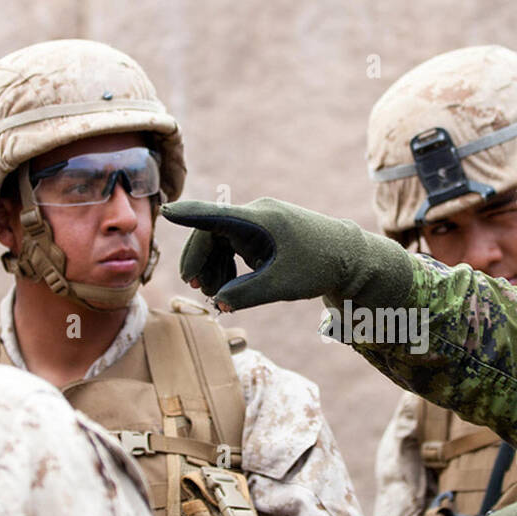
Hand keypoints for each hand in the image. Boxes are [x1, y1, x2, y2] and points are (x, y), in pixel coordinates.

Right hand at [161, 197, 413, 311]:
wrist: (349, 258)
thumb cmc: (318, 267)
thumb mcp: (282, 286)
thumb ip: (247, 295)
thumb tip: (219, 303)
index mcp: (260, 219)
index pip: (216, 214)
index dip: (189, 214)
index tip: (167, 212)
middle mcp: (256, 215)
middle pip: (212, 232)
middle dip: (200, 260)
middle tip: (195, 288)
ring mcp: (259, 223)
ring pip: (221, 241)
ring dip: (213, 267)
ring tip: (214, 295)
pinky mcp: (263, 234)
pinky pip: (234, 246)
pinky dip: (227, 266)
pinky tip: (226, 288)